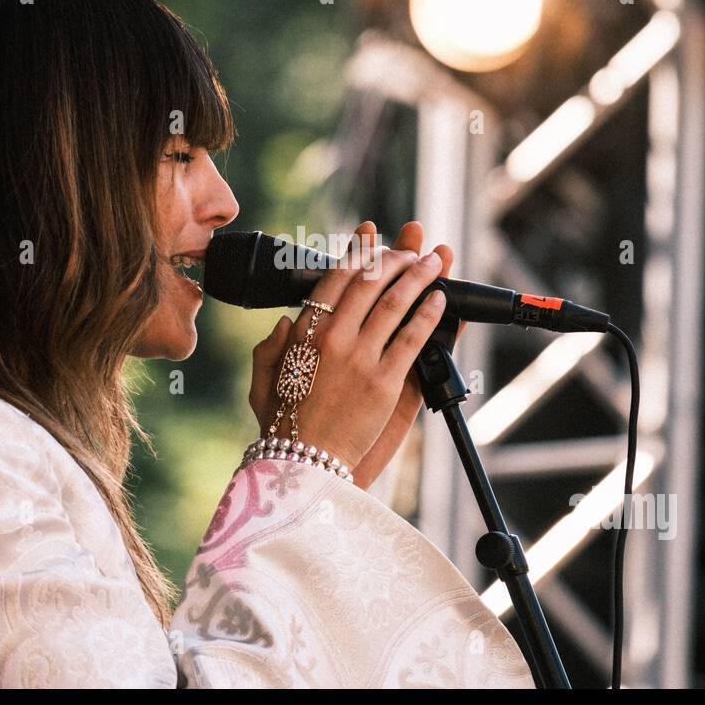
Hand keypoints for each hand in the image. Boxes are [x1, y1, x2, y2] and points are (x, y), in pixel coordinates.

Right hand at [248, 220, 459, 489]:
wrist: (304, 467)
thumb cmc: (283, 426)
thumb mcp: (263, 382)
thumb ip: (270, 348)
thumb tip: (287, 322)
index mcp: (304, 334)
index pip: (335, 279)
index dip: (357, 254)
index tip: (371, 238)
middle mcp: (333, 338)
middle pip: (370, 282)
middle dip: (396, 258)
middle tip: (412, 249)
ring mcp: (361, 359)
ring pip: (395, 303)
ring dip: (419, 276)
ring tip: (436, 260)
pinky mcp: (385, 382)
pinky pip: (413, 338)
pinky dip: (429, 314)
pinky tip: (441, 299)